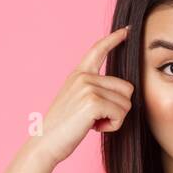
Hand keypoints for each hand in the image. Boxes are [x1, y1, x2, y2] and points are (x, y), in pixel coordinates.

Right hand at [32, 25, 134, 163]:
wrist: (46, 143)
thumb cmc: (63, 128)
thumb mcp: (76, 101)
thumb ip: (94, 89)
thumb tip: (124, 90)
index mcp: (79, 74)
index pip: (98, 50)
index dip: (114, 39)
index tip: (127, 30)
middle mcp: (84, 77)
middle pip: (127, 88)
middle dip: (119, 108)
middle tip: (96, 118)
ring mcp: (88, 87)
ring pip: (126, 103)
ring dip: (115, 119)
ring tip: (93, 123)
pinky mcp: (93, 102)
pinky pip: (120, 114)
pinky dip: (113, 126)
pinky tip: (95, 128)